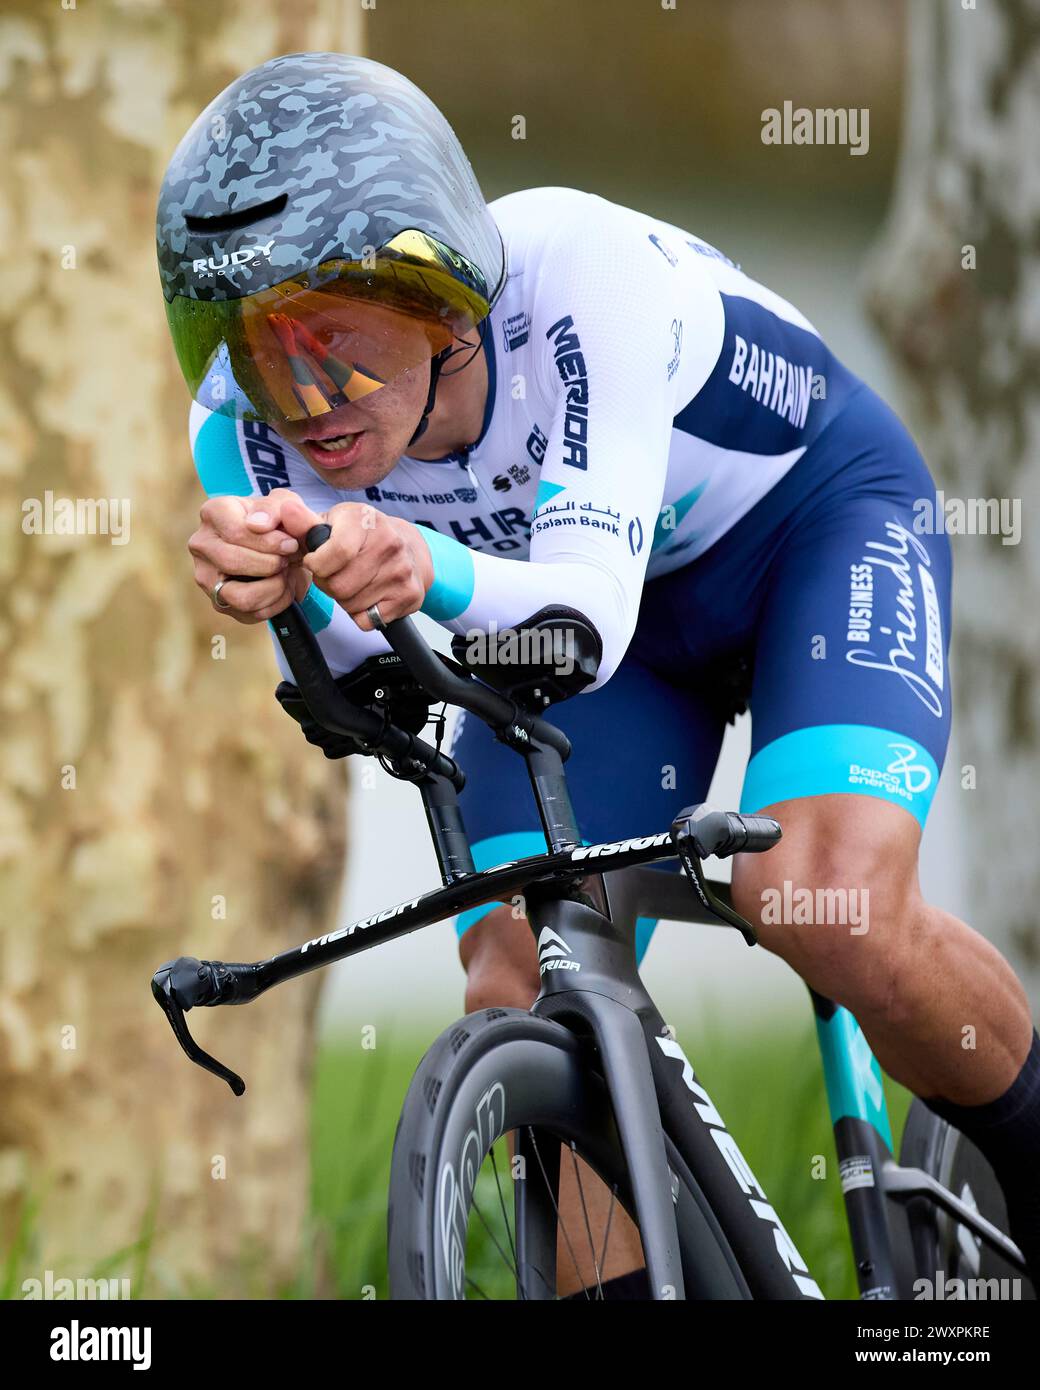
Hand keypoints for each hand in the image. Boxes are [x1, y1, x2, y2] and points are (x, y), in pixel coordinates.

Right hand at [188, 495, 309, 623]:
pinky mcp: (220, 603)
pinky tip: (283, 586)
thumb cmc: (280, 523)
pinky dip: (276, 602)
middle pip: (233, 562)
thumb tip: (257, 524)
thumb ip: (275, 508)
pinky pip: (251, 613)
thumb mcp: (285, 505)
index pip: (236, 533)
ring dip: (275, 587)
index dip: (270, 542)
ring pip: (241, 596)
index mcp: (214, 513)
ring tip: (285, 573)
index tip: (291, 543)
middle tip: (288, 559)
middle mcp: (201, 544)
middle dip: (271, 564)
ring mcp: (207, 576)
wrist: (284, 548)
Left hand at [270, 492, 433, 631]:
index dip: (317, 565)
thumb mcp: (333, 522)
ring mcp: (402, 571)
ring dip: (344, 600)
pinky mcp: (409, 595)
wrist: (408, 547)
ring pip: (352, 605)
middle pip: (340, 585)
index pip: (336, 552)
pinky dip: (361, 615)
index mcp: (366, 520)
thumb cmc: (362, 535)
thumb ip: (305, 523)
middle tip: (335, 574)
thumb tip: (286, 511)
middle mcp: (389, 543)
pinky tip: (367, 595)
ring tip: (353, 582)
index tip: (315, 562)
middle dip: (328, 585)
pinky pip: (368, 621)